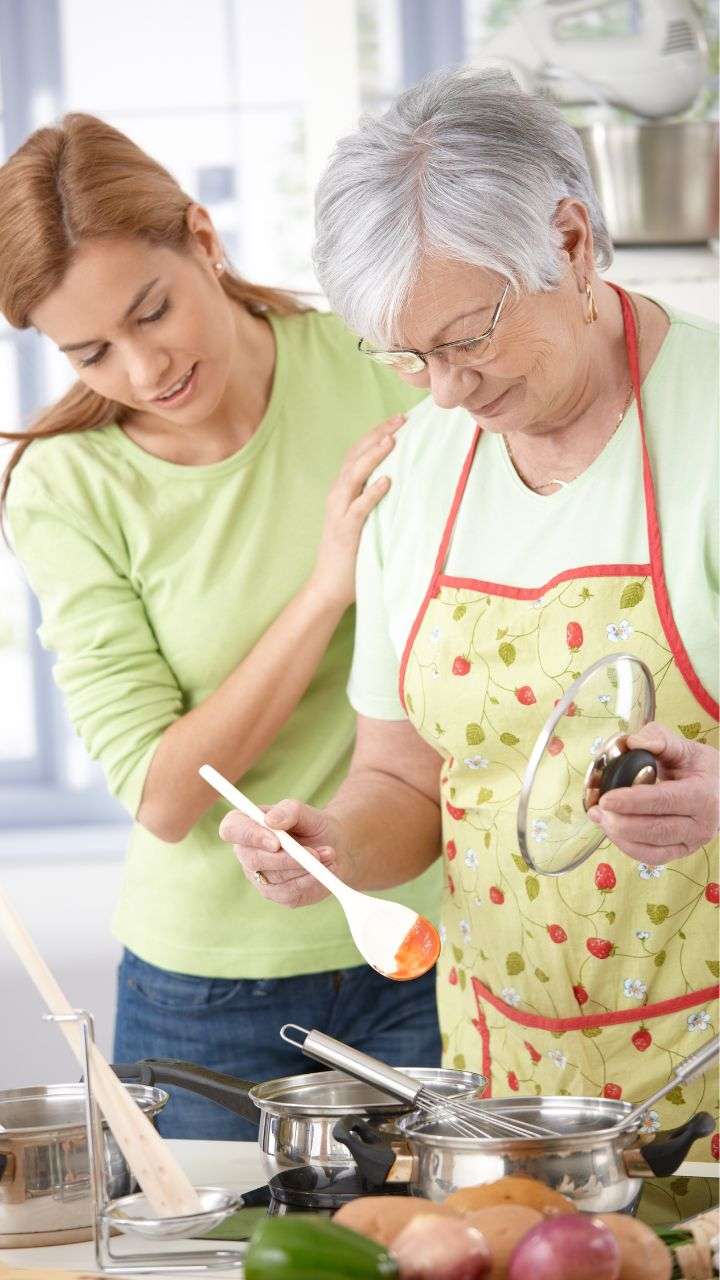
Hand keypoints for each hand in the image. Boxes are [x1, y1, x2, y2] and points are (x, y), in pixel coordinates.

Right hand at [218, 799, 350, 906]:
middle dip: (286, 858)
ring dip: (306, 867)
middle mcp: (247, 853)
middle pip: (253, 859)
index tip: (276, 841)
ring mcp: (259, 877)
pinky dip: (311, 880)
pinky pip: (290, 892)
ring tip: (329, 854)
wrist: (333, 848)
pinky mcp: (277, 895)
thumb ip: (289, 810)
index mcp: (246, 825)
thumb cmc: (313, 826)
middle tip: (314, 853)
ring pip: (275, 878)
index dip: (249, 836)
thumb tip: (271, 821)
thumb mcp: (307, 813)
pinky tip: (326, 869)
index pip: (231, 829)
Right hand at [308, 414, 405, 610]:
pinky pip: (359, 508)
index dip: (375, 434)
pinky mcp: (345, 532)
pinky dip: (372, 493)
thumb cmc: (351, 553)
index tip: (399, 420)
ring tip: (392, 441)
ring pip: (353, 476)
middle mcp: (338, 496)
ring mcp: (339, 513)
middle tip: (400, 420)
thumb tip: (402, 480)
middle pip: (354, 457)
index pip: (357, 454)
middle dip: (377, 436)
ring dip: (372, 457)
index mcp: (342, 491)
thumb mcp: (363, 519)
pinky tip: (387, 481)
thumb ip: (374, 499)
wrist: (329, 586)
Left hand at [588, 722, 719, 863]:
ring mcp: (692, 843)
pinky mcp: (681, 852)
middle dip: (621, 822)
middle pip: (656, 829)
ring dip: (620, 836)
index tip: (606, 798)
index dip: (632, 801)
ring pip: (652, 849)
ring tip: (599, 817)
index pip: (664, 801)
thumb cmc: (701, 768)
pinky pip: (652, 857)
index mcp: (703, 796)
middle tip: (597, 809)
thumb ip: (660, 740)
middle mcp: (701, 825)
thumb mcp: (686, 748)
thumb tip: (632, 742)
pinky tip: (611, 829)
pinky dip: (627, 846)